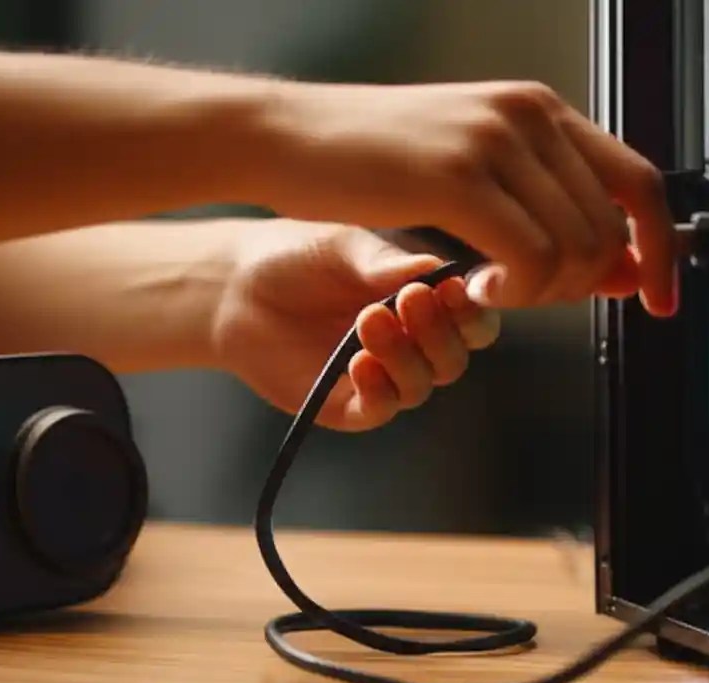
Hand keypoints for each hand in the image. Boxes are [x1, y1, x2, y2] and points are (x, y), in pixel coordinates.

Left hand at [213, 220, 499, 431]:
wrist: (235, 287)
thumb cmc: (298, 256)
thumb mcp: (345, 247)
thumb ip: (388, 263)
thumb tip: (441, 271)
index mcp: (425, 301)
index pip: (472, 316)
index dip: (473, 308)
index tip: (455, 287)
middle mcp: (411, 343)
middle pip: (456, 356)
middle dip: (442, 331)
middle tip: (411, 299)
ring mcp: (381, 376)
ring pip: (421, 383)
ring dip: (404, 354)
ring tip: (369, 319)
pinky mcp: (347, 405)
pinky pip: (379, 409)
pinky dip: (378, 388)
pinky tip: (358, 362)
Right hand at [257, 79, 677, 313]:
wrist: (289, 136)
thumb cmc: (371, 159)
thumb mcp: (474, 177)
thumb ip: (549, 213)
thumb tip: (626, 268)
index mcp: (539, 109)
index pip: (640, 181)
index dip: (661, 248)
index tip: (659, 297)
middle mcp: (528, 114)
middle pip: (613, 226)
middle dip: (586, 285)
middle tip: (528, 297)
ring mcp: (494, 140)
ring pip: (578, 247)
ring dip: (545, 294)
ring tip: (493, 291)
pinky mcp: (457, 175)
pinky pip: (530, 256)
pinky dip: (517, 291)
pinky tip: (477, 288)